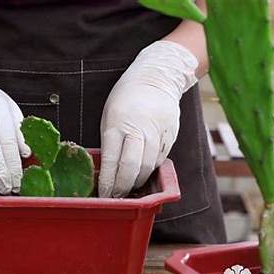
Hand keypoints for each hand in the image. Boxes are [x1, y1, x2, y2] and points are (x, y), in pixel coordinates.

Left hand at [99, 41, 197, 197]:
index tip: (103, 193)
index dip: (107, 182)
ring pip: (147, 167)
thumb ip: (110, 141)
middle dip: (123, 187)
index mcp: (117, 124)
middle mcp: (138, 130)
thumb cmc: (126, 96)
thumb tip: (108, 170)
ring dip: (137, 182)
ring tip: (129, 188)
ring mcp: (156, 133)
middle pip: (132, 168)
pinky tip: (143, 174)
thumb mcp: (109, 115)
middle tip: (117, 196)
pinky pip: (159, 160)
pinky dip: (150, 170)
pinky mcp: (170, 135)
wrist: (156, 77)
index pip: (111, 161)